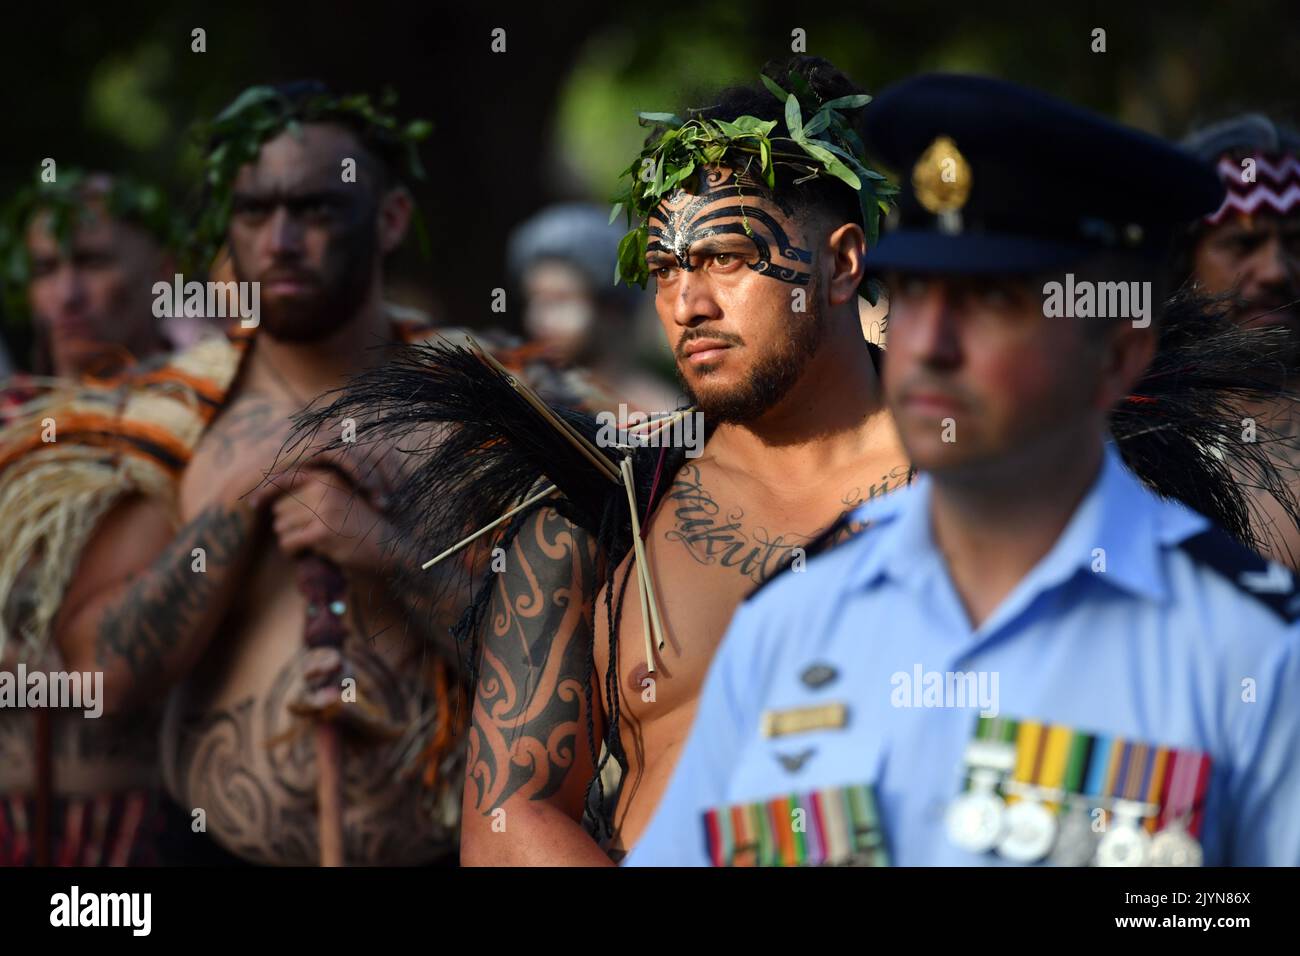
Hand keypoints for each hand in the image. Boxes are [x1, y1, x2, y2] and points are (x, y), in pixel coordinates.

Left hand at [251, 466, 395, 572]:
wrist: (387, 547)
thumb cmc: (359, 526)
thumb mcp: (338, 500)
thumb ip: (310, 495)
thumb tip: (266, 500)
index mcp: (327, 476)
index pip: (284, 479)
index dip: (265, 492)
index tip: (254, 504)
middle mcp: (325, 488)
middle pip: (280, 507)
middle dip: (287, 525)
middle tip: (304, 536)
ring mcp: (324, 509)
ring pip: (281, 526)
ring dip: (290, 540)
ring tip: (309, 545)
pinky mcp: (323, 531)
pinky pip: (288, 542)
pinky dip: (292, 552)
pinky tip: (305, 554)